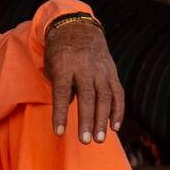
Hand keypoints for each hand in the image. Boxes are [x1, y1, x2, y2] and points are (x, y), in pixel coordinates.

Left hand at [43, 20, 123, 143]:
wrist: (78, 29)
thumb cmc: (59, 54)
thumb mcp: (52, 67)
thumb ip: (61, 87)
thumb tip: (71, 107)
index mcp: (65, 66)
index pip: (62, 93)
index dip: (60, 114)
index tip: (58, 133)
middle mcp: (85, 68)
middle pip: (87, 97)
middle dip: (87, 120)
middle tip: (85, 141)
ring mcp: (101, 70)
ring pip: (104, 97)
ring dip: (103, 120)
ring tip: (99, 140)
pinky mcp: (112, 72)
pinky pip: (117, 93)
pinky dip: (117, 110)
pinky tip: (115, 127)